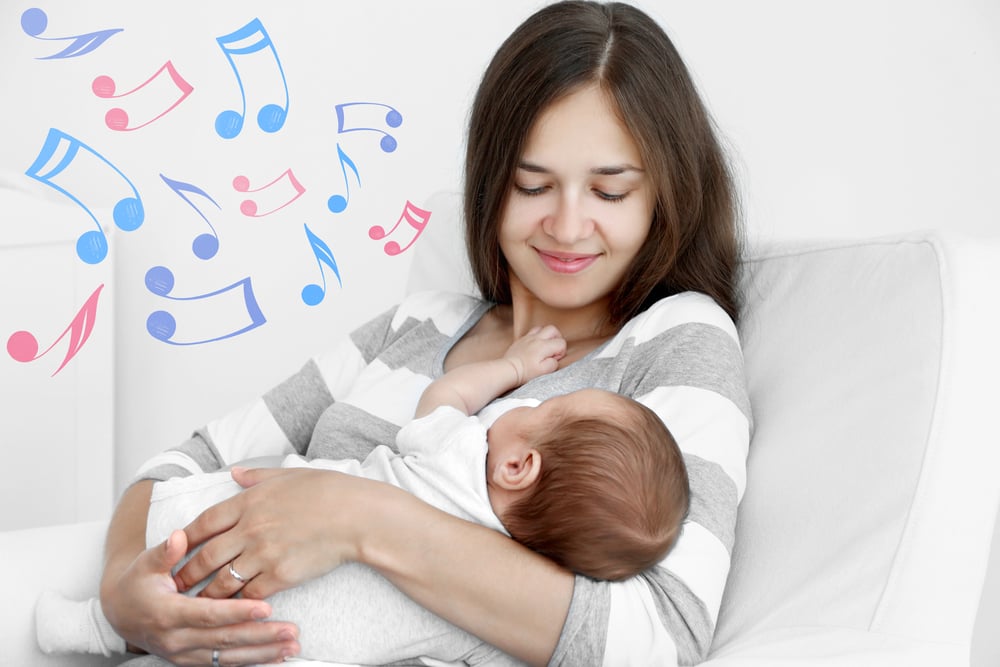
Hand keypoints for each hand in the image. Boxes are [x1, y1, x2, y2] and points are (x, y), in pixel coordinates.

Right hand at [101, 529, 299, 665]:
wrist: (119, 614)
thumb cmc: (137, 583)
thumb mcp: (145, 564)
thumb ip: (165, 552)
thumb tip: (179, 537)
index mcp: (167, 612)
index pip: (207, 614)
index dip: (237, 612)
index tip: (266, 607)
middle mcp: (176, 639)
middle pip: (224, 640)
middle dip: (260, 636)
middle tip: (291, 631)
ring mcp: (183, 654)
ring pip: (227, 657)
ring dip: (262, 653)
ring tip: (292, 647)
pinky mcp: (191, 661)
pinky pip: (224, 663)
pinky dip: (251, 661)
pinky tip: (276, 656)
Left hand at [175, 466, 371, 600]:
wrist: (356, 515)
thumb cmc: (327, 491)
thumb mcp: (288, 475)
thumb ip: (256, 476)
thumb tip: (235, 472)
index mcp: (249, 501)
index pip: (204, 522)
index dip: (184, 538)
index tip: (173, 549)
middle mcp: (250, 528)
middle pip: (205, 556)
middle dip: (186, 574)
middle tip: (173, 585)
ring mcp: (264, 553)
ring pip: (223, 580)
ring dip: (207, 594)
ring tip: (196, 604)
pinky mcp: (281, 575)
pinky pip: (250, 594)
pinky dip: (237, 604)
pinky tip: (231, 610)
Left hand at [504, 325, 565, 383]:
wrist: (508, 370)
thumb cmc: (525, 372)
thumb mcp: (544, 372)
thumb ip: (554, 363)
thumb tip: (554, 358)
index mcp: (544, 346)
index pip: (561, 342)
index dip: (561, 352)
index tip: (553, 359)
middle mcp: (536, 338)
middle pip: (553, 329)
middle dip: (557, 338)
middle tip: (553, 349)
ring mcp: (527, 338)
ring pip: (541, 328)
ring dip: (546, 335)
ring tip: (544, 346)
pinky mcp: (520, 340)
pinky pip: (531, 332)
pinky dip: (536, 337)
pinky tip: (534, 347)